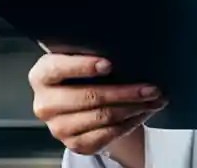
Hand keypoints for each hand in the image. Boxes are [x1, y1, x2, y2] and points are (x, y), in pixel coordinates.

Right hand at [28, 54, 166, 161]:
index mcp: (42, 76)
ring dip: (134, 108)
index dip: (84, 66)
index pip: (59, 69)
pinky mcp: (75, 145)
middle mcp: (45, 104)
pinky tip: (143, 112)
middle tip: (151, 87)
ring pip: (102, 118)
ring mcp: (58, 128)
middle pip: (88, 97)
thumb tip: (126, 51)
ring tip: (154, 99)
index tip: (109, 64)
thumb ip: (89, 52)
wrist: (75, 104)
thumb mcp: (76, 58)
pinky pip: (107, 135)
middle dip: (125, 92)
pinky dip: (130, 123)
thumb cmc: (79, 74)